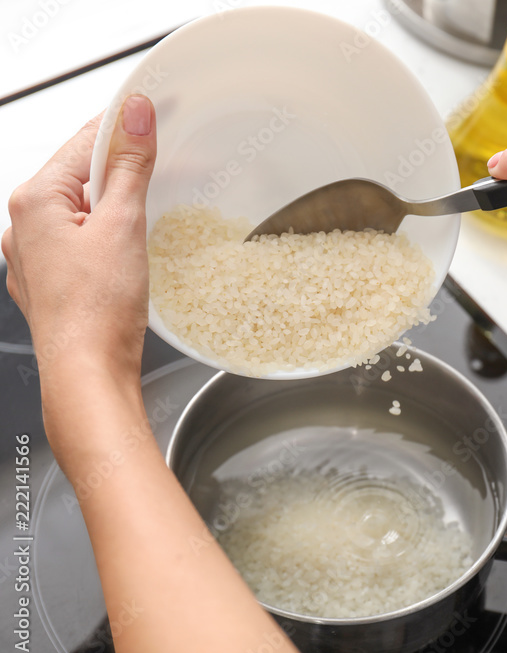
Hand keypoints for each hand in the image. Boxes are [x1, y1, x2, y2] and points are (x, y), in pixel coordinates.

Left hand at [2, 95, 156, 381]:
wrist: (87, 370)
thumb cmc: (96, 308)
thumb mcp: (122, 224)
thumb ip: (129, 166)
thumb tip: (134, 117)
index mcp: (35, 201)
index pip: (83, 141)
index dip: (123, 126)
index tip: (153, 113)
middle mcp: (25, 225)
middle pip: (82, 175)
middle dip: (124, 169)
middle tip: (166, 164)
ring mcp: (37, 256)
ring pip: (83, 211)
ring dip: (117, 205)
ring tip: (149, 213)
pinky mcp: (54, 280)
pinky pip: (82, 242)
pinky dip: (108, 236)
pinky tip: (130, 249)